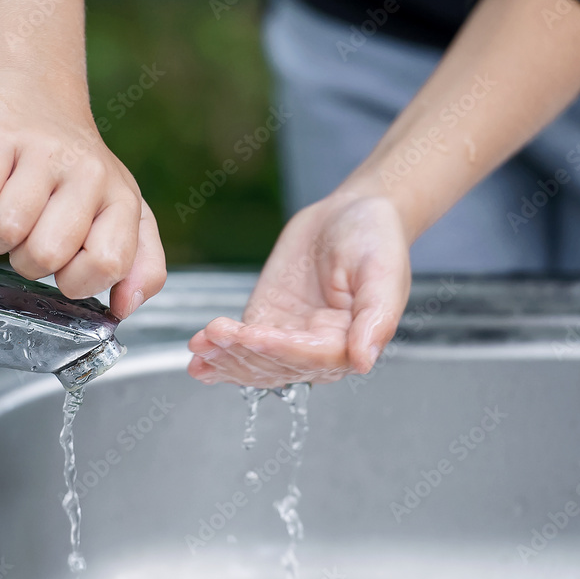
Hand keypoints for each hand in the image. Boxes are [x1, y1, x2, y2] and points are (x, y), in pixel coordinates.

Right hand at [0, 69, 165, 318]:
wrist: (36, 92)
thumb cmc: (74, 169)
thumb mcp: (120, 214)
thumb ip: (139, 265)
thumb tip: (125, 307)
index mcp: (123, 200)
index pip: (108, 265)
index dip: (76, 280)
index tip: (65, 266)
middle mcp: (91, 173)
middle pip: (47, 255)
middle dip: (26, 259)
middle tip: (29, 233)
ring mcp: (45, 152)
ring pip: (5, 231)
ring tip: (4, 211)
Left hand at [187, 196, 410, 386]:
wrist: (349, 213)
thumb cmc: (374, 239)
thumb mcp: (382, 272)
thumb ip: (376, 319)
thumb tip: (365, 361)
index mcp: (349, 342)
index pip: (310, 357)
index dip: (279, 349)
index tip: (251, 336)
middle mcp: (318, 350)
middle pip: (275, 365)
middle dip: (242, 353)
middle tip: (214, 335)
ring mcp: (289, 341)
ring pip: (254, 363)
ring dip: (225, 358)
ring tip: (200, 345)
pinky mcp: (267, 325)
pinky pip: (242, 348)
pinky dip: (219, 355)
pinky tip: (197, 358)